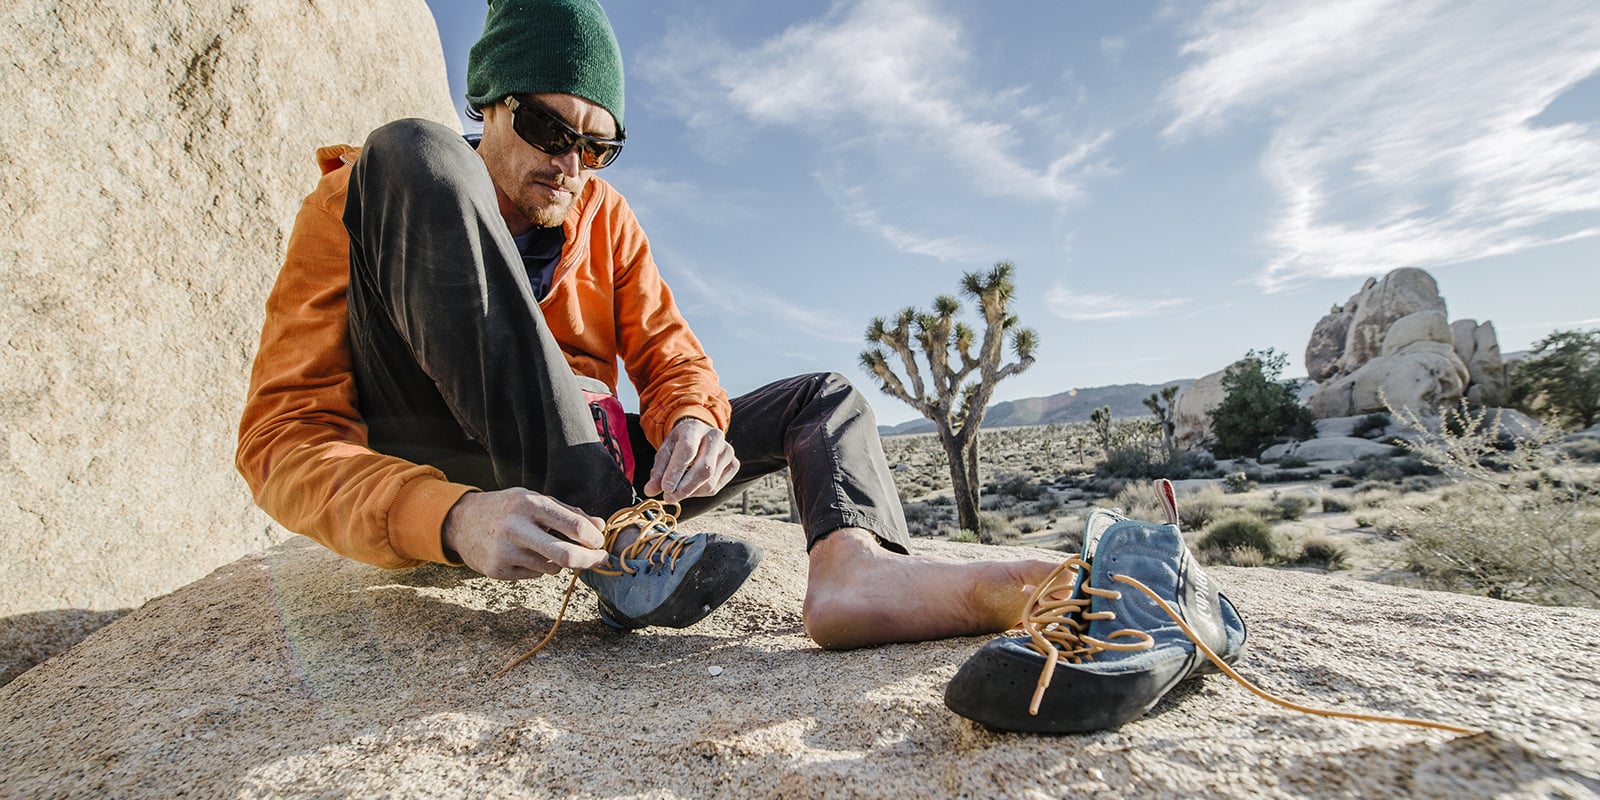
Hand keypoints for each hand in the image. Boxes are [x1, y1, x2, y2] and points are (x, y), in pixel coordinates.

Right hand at [442, 488, 609, 579]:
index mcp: (529, 504)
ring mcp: (505, 551)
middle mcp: (516, 527)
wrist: (461, 521)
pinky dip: (537, 567)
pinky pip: (534, 575)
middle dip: (589, 560)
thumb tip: (600, 527)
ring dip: (558, 562)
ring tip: (543, 548)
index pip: (573, 525)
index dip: (594, 538)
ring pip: (551, 568)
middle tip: (600, 560)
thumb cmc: (507, 509)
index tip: (600, 543)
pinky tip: (522, 554)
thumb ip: (568, 513)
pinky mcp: (497, 570)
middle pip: (566, 555)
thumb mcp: (535, 500)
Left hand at [645, 417, 738, 502]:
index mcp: (695, 428)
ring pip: (709, 482)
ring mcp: (728, 451)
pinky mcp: (734, 464)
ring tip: (677, 491)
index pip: (688, 450)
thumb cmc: (679, 443)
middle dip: (685, 488)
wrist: (699, 435)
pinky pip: (716, 487)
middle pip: (704, 469)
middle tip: (668, 498)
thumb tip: (650, 490)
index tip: (665, 489)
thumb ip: (657, 470)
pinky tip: (691, 487)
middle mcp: (715, 437)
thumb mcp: (665, 450)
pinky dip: (700, 493)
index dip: (676, 471)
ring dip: (690, 493)